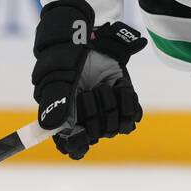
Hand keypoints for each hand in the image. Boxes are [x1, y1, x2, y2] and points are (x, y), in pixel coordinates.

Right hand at [31, 0, 147, 159]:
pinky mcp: (124, 101)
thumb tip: (58, 129)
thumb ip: (56, 106)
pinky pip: (133, 113)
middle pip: (98, 134)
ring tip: (102, 86)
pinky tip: (118, 85)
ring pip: (116, 126)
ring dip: (110, 103)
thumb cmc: (66, 63)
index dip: (79, 145)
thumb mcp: (57, 82)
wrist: (86, 42)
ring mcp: (107, 112)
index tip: (81, 133)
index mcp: (69, 122)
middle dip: (94, 112)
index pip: (75, 148)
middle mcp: (89, 120)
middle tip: (87, 92)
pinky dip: (128, 99)